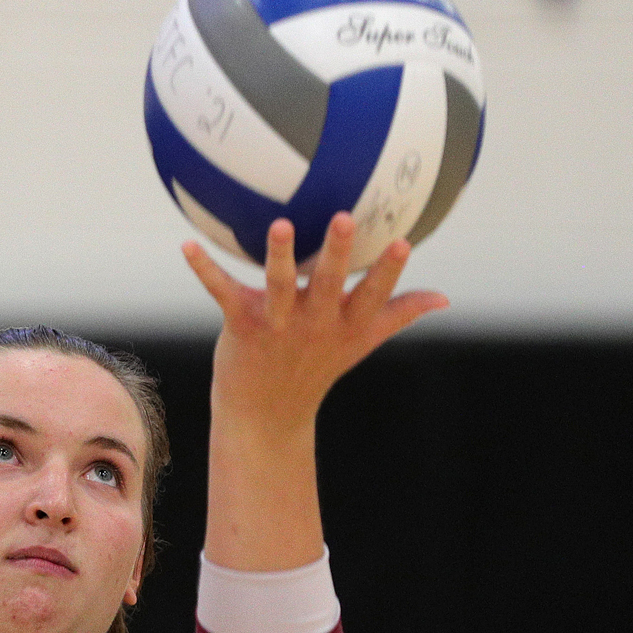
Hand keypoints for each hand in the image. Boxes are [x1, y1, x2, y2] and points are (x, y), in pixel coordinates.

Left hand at [184, 214, 447, 436]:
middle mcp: (313, 323)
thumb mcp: (361, 341)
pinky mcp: (242, 325)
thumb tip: (445, 299)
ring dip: (278, 256)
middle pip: (327, 285)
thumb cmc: (316, 367)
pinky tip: (187, 246)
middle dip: (336, 253)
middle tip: (343, 218)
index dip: (387, 271)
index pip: (373, 295)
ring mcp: (277, 325)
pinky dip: (204, 269)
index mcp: (345, 324)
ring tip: (280, 225)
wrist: (265, 415)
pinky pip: (222, 291)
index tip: (402, 241)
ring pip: (279, 286)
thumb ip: (400, 314)